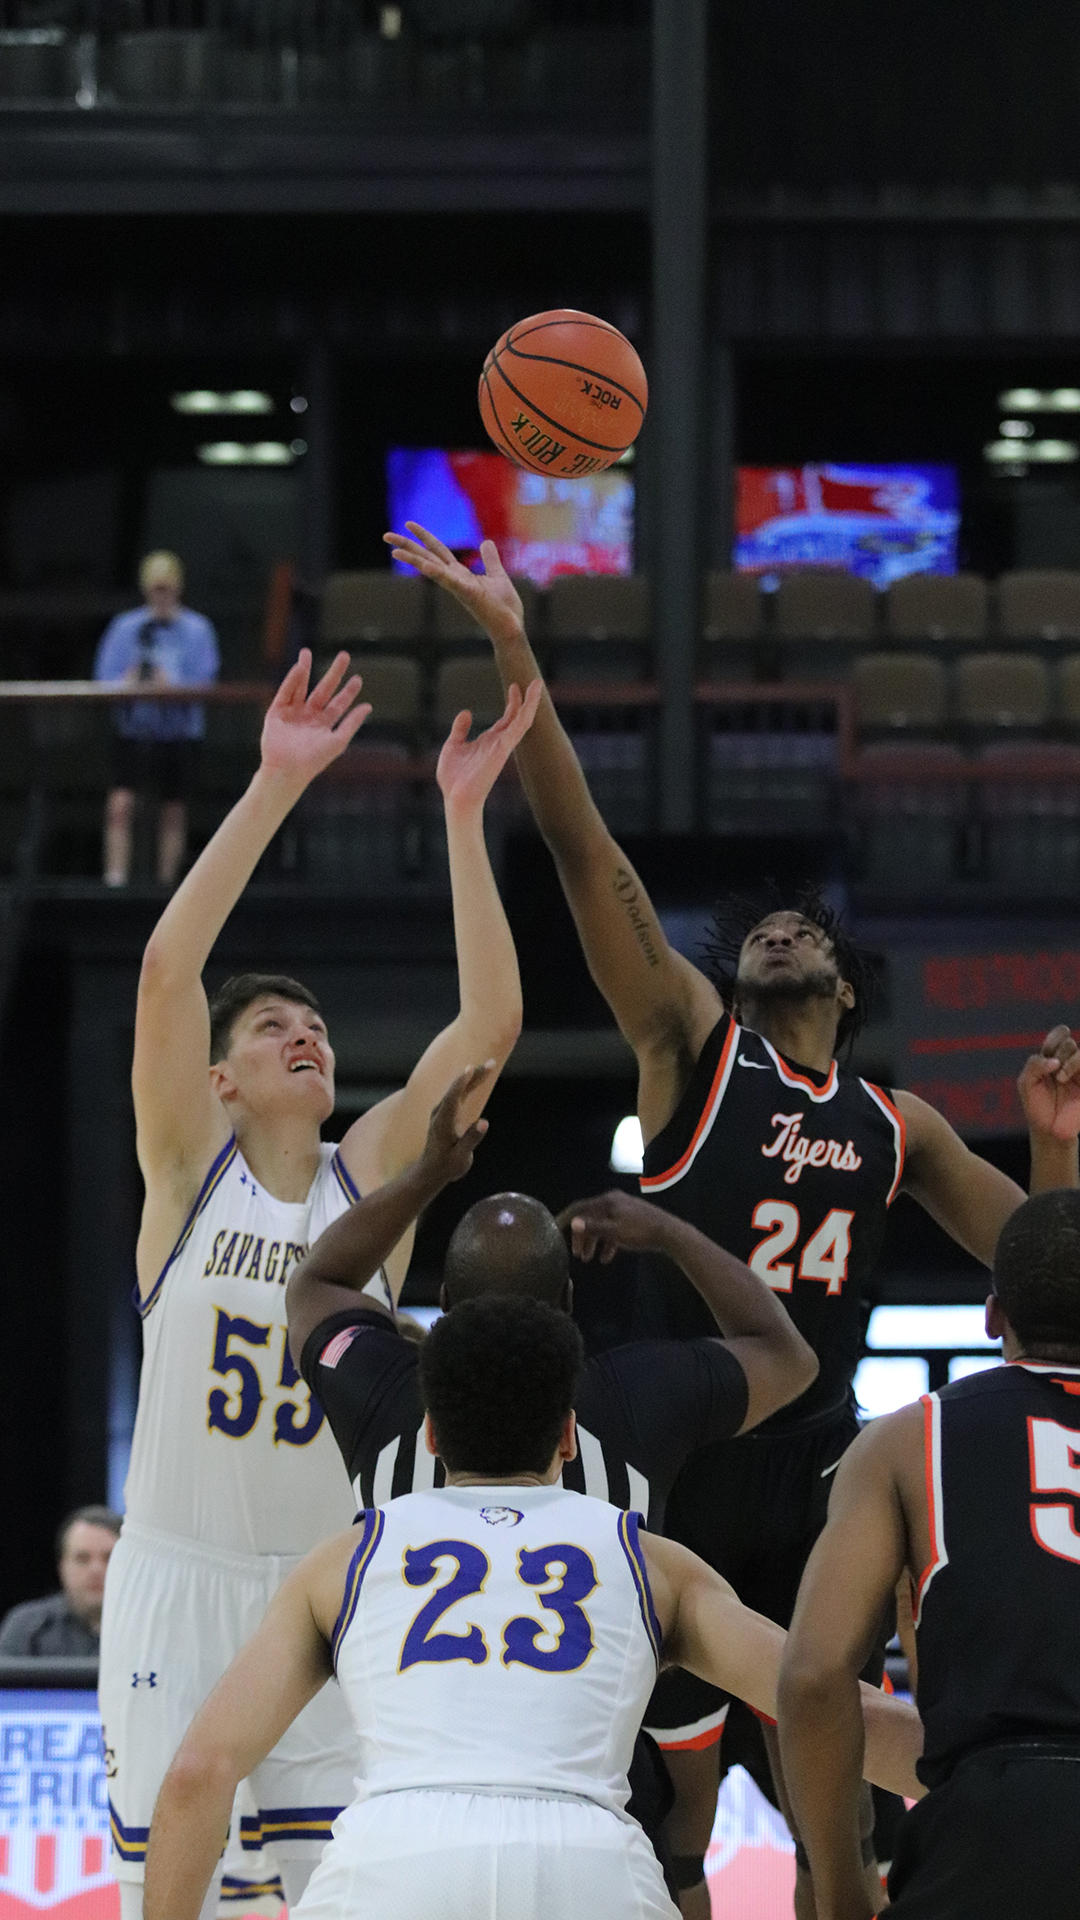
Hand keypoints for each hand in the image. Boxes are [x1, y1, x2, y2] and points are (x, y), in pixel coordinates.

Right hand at [259, 649, 369, 789]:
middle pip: (323, 690)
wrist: (287, 771)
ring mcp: (292, 714)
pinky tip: (298, 668)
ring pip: (300, 687)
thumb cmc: (314, 760)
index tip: (358, 678)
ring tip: (307, 652)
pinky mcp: (276, 714)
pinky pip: (285, 693)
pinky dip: (291, 681)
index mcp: (323, 726)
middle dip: (333, 674)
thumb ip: (352, 723)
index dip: (348, 691)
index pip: (338, 704)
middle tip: (344, 656)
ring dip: (304, 670)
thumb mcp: (338, 741)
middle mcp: (308, 718)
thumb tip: (368, 706)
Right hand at [383, 522, 526, 647]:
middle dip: (407, 546)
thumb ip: (490, 559)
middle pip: (427, 558)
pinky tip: (424, 565)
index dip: (423, 537)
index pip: (437, 551)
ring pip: (432, 569)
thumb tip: (486, 542)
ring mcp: (459, 588)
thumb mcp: (497, 576)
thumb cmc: (504, 608)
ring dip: (413, 560)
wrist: (511, 629)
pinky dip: (438, 573)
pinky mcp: (469, 594)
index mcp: (460, 574)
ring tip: (394, 551)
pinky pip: (451, 581)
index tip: (408, 524)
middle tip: (385, 535)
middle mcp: (454, 580)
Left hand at [418, 1064, 492, 1187]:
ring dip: (473, 1077)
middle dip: (473, 1075)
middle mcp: (440, 1113)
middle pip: (457, 1089)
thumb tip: (484, 1122)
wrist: (431, 1170)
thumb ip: (471, 1139)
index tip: (470, 1069)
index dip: (461, 1083)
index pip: (452, 1098)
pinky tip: (478, 1076)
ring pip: (458, 1089)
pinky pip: (458, 1093)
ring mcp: (441, 1111)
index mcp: (442, 1123)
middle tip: (491, 1063)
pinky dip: (469, 1083)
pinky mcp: (446, 1112)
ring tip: (489, 1066)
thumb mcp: (460, 1157)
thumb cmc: (447, 1166)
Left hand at [436, 679, 541, 812]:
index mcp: (488, 742)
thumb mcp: (453, 746)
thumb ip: (460, 730)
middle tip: (531, 682)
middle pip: (517, 717)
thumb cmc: (454, 778)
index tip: (514, 686)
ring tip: (537, 684)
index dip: (512, 703)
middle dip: (524, 700)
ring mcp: (503, 746)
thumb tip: (466, 712)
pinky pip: (519, 727)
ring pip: (523, 720)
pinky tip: (531, 700)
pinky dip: (526, 712)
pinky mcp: (503, 748)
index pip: (506, 720)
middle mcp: (499, 743)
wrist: (455, 798)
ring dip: (531, 702)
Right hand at [556, 1190, 670, 1262]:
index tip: (554, 1230)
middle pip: (589, 1217)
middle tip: (577, 1254)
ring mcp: (622, 1210)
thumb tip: (573, 1222)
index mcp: (607, 1201)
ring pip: (601, 1225)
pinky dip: (607, 1243)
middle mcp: (612, 1201)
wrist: (668, 1232)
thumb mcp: (614, 1231)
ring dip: (593, 1242)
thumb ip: (593, 1227)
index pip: (579, 1207)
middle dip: (582, 1236)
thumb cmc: (640, 1231)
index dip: (566, 1218)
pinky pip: (613, 1230)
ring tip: (589, 1259)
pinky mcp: (630, 1219)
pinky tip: (606, 1258)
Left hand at [1018, 1025, 1079, 1141]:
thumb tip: (1054, 1060)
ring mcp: (1079, 1073)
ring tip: (1059, 1078)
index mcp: (1053, 1057)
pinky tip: (1063, 1078)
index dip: (1055, 1036)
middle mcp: (1068, 1062)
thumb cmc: (1036, 1106)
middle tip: (1052, 1069)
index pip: (1060, 1034)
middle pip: (1068, 1042)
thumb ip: (1034, 1065)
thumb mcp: (1027, 1083)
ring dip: (1068, 1060)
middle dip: (1058, 1051)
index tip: (1047, 1051)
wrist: (1049, 1130)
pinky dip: (1073, 1065)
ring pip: (1079, 1051)